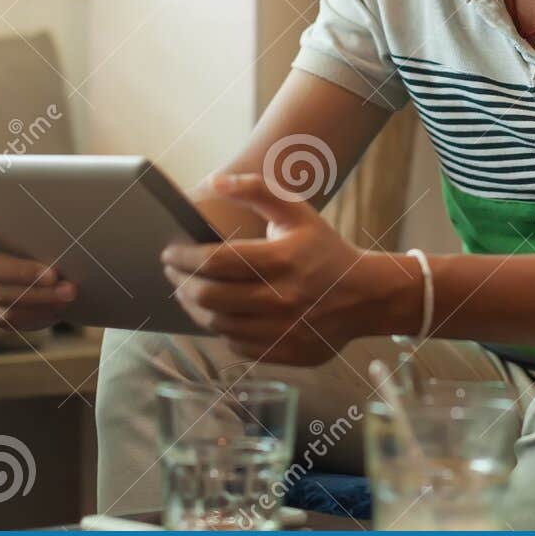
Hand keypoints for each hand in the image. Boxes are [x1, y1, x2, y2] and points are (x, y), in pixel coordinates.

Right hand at [0, 206, 75, 330]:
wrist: (62, 257)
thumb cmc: (50, 223)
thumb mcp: (44, 210)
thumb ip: (38, 209)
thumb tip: (59, 205)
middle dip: (22, 271)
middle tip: (54, 275)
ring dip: (36, 295)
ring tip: (67, 292)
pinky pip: (4, 316)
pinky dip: (33, 313)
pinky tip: (56, 309)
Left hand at [161, 172, 401, 365]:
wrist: (366, 296)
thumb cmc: (324, 248)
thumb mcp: (297, 211)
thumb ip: (257, 189)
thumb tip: (214, 182)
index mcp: (282, 259)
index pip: (215, 260)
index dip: (183, 256)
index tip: (168, 252)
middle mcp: (282, 298)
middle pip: (209, 296)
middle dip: (180, 282)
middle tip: (172, 272)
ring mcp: (284, 331)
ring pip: (217, 324)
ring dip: (194, 307)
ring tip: (187, 291)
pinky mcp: (284, 353)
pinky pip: (235, 345)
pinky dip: (220, 329)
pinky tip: (217, 313)